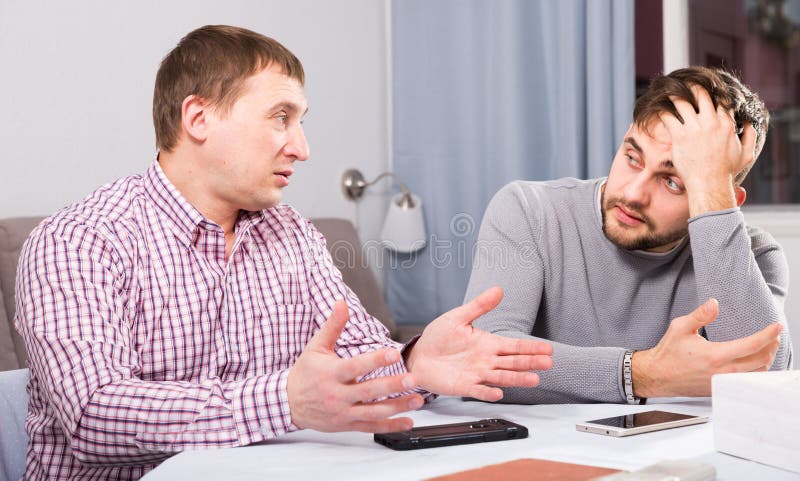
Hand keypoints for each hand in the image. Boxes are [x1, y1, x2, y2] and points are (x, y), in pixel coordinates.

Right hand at [287, 300, 423, 432]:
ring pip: (374, 412)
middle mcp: (338, 395)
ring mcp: (344, 412)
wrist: (288, 403)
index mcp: (332, 373)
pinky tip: (408, 421)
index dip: (375, 360)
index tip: (394, 353)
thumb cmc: (305, 373)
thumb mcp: (315, 347)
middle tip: (412, 379)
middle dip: (392, 385)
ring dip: (398, 407)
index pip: (356, 366)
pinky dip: (391, 426)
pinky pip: (371, 427)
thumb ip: (333, 326)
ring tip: (418, 400)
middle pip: (369, 391)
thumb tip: (341, 303)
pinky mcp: (347, 424)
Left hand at [404, 287, 553, 401]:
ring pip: (501, 377)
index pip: (514, 346)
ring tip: (534, 380)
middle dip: (531, 362)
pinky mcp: (464, 386)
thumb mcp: (458, 317)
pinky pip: (478, 390)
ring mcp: (477, 374)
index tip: (548, 349)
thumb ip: (479, 306)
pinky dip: (488, 392)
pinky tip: (498, 393)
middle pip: (513, 362)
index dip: (531, 347)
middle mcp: (486, 360)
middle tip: (548, 363)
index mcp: (487, 343)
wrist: (419, 356)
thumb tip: (498, 290)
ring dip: (517, 379)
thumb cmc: (439, 337)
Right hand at [632, 298, 781, 397]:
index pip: (752, 344)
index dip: (768, 334)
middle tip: (773, 337)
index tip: (776, 327)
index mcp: (715, 355)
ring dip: (765, 360)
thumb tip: (714, 303)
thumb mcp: (680, 327)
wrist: (657, 375)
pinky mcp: (720, 389)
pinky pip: (745, 381)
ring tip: (766, 349)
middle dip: (771, 347)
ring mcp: (722, 382)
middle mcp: (722, 371)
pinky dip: (755, 372)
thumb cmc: (668, 352)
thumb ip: (700, 315)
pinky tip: (753, 364)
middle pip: (761, 361)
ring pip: (756, 374)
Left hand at [659, 85, 756, 214]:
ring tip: (667, 91)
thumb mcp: (747, 154)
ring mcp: (695, 128)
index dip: (711, 93)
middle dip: (692, 87)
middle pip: (701, 94)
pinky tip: (657, 107)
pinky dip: (662, 110)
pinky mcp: (680, 136)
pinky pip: (668, 116)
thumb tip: (749, 122)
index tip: (703, 91)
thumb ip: (751, 136)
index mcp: (727, 123)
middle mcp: (711, 122)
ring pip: (682, 102)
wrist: (709, 184)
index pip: (719, 100)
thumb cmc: (726, 172)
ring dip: (674, 95)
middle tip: (684, 84)